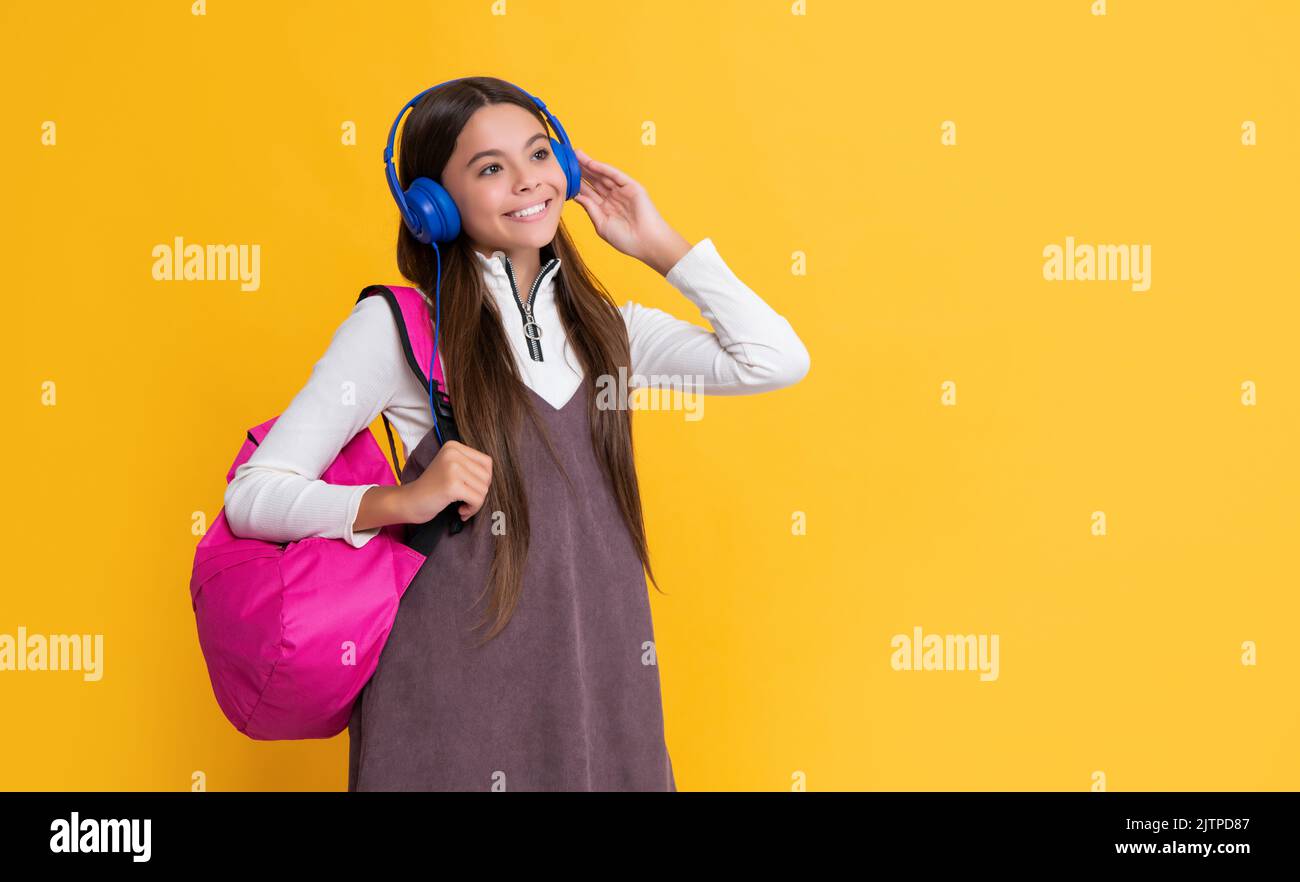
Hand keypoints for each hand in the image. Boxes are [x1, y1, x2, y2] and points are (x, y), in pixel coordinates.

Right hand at [400, 440, 492, 523]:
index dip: (483, 480)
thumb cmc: (433, 489)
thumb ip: (470, 467)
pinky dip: (472, 509)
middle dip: (480, 492)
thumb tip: (494, 477)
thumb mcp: (451, 468)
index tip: (469, 489)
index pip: (486, 462)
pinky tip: (460, 512)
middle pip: (487, 476)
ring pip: (484, 489)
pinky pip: (477, 499)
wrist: (408, 501)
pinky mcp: (452, 485)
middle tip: (465, 501)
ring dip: (476, 503)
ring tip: (462, 506)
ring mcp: (452, 468)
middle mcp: (453, 453)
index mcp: (453, 446)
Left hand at [572, 147, 691, 274]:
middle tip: (568, 159)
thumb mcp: (601, 225)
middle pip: (594, 181)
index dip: (576, 183)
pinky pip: (615, 175)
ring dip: (590, 165)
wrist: (646, 242)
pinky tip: (591, 163)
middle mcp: (613, 198)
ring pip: (603, 175)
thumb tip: (577, 196)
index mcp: (605, 208)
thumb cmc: (626, 239)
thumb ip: (590, 209)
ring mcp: (623, 191)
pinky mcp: (632, 187)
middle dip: (581, 170)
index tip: (564, 175)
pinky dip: (603, 169)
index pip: (588, 192)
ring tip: (576, 155)